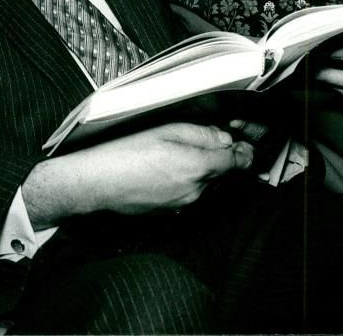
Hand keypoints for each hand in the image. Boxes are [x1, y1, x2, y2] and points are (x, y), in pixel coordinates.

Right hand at [22, 122, 253, 226]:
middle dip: (220, 155)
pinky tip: (163, 166)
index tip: (243, 137)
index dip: (246, 147)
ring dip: (202, 168)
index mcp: (200, 168)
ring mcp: (184, 205)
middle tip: (206, 133)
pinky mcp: (170, 213)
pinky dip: (185, 180)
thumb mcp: (166, 129)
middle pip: (224, 173)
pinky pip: (188, 194)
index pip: (241, 161)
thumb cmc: (126, 152)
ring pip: (206, 183)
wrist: (96, 184)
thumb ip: (202, 133)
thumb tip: (225, 137)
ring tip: (177, 149)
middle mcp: (198, 192)